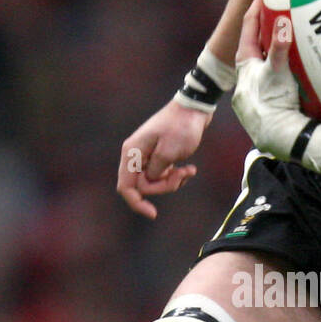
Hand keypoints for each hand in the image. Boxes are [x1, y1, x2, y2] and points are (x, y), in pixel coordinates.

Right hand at [116, 100, 208, 218]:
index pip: (126, 186)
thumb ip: (156, 172)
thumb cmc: (181, 126)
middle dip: (164, 187)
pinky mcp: (159, 157)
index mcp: (132, 153)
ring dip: (173, 181)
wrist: (194, 108)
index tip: (153, 213)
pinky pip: (163, 176)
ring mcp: (147, 156)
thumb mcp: (169, 152)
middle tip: (182, 175)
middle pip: (143, 186)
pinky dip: (176, 176)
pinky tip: (189, 169)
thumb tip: (150, 181)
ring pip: (155, 183)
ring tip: (189, 170)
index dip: (137, 203)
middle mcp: (136, 155)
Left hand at [232, 0, 313, 158]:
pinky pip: (278, 70)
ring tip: (293, 26)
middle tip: (282, 4)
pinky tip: (299, 57)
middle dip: (269, 22)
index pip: (249, 26)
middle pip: (258, 40)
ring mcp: (260, 85)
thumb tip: (283, 23)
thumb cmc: (274, 105)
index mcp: (244, 64)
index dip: (258, 5)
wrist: (282, 138)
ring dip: (278, 42)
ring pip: (268, 56)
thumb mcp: (276, 74)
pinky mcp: (271, 96)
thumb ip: (279, 48)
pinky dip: (287, 60)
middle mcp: (248, 74)